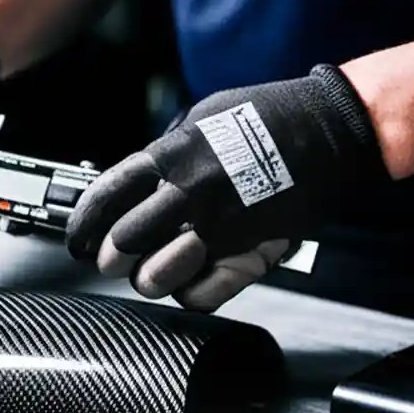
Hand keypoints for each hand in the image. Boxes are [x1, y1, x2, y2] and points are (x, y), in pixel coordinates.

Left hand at [65, 64, 388, 310]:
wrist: (336, 129)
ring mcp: (219, 226)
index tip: (76, 239)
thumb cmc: (271, 117)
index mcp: (171, 155)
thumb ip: (165, 153)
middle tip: (111, 260)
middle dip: (110, 256)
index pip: (105, 195)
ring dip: (147, 279)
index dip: (83, 223)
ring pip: (154, 277)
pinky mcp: (249, 253)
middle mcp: (189, 191)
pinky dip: (188, 293)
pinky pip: (199, 295)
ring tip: (151, 273)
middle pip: (124, 240)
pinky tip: (190, 280)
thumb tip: (133, 182)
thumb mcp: (203, 117)